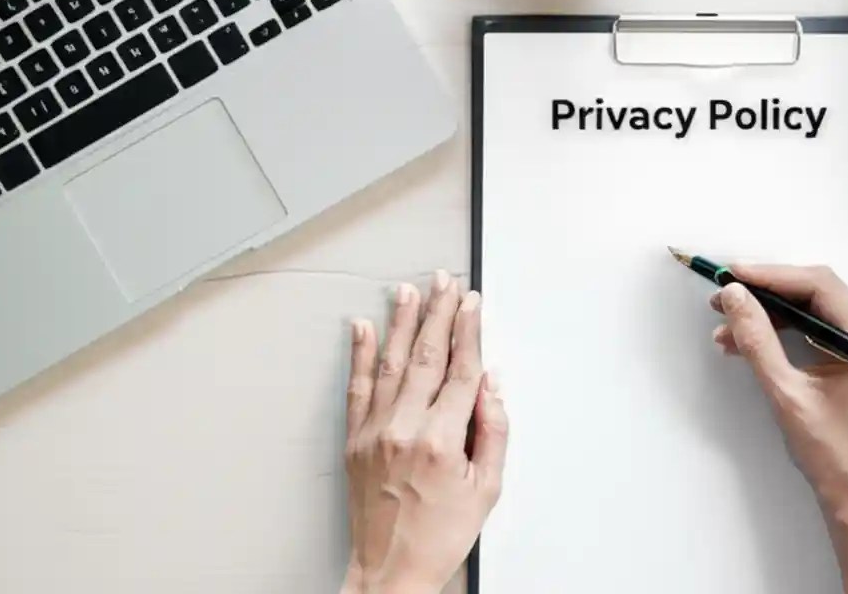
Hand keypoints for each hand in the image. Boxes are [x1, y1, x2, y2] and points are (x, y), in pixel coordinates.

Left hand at [342, 272, 507, 593]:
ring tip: (406, 291)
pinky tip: (361, 328)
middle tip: (443, 283)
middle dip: (437, 313)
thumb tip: (491, 384)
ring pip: (389, 363)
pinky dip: (358, 354)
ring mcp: (375, 432)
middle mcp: (404, 429)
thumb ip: (493, 430)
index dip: (469, 330)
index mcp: (442, 440)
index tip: (472, 305)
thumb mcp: (487, 488)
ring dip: (400, 322)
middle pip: (425, 356)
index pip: (461, 369)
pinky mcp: (354, 441)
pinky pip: (357, 387)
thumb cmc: (440, 536)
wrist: (391, 571)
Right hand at [709, 265, 847, 512]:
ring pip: (813, 310)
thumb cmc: (830, 451)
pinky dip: (783, 331)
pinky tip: (748, 340)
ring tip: (727, 324)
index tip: (732, 274)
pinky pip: (817, 329)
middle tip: (724, 296)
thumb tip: (733, 296)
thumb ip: (758, 341)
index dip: (772, 277)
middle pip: (817, 293)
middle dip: (767, 294)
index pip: (821, 287)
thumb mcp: (786, 393)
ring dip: (770, 314)